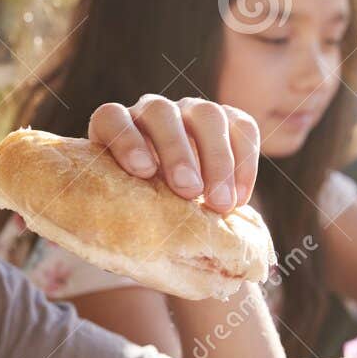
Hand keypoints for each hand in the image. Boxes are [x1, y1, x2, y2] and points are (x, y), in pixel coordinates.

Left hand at [89, 95, 259, 212]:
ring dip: (217, 159)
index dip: (125, 140)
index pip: (111, 118)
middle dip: (177, 152)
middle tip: (189, 191)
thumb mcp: (128, 218)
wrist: (180, 217)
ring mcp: (190, 112)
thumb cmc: (144, 218)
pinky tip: (241, 198)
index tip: (142, 172)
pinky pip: (242, 126)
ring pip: (207, 115)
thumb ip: (124, 220)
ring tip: (220, 204)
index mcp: (116, 132)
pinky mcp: (227, 120)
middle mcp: (151, 114)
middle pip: (161, 113)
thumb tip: (123, 245)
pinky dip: (245, 162)